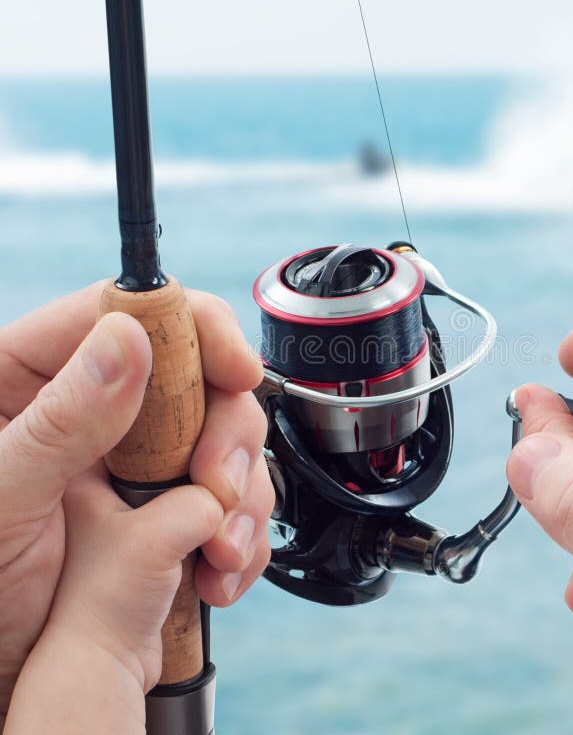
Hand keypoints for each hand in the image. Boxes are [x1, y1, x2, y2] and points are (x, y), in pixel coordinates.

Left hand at [0, 283, 271, 719]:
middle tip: (218, 484)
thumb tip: (128, 335)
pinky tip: (219, 568)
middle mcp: (100, 409)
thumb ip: (61, 419)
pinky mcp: (168, 506)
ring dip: (241, 491)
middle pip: (199, 376)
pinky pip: (231, 498)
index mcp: (36, 376)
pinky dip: (241, 532)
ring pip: (228, 438)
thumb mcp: (2, 498)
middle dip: (227, 432)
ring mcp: (138, 459)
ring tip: (220, 548)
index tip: (238, 373)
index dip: (198, 330)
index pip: (132, 311)